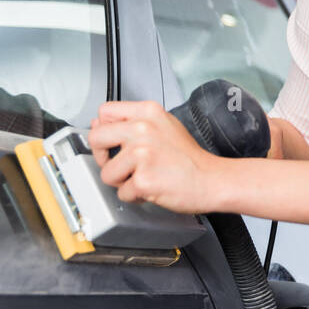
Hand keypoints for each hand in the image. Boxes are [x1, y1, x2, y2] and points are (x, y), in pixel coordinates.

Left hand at [87, 101, 216, 213]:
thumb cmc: (190, 158)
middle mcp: (143, 128)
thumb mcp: (164, 126)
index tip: (112, 142)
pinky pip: (122, 193)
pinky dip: (135, 196)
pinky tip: (151, 187)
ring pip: (106, 173)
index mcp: (148, 112)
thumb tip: (99, 123)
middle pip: (96, 139)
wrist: (212, 179)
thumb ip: (133, 121)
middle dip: (103, 157)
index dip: (104, 130)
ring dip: (121, 181)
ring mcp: (142, 153)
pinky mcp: (143, 179)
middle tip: (122, 164)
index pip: (105, 112)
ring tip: (143, 177)